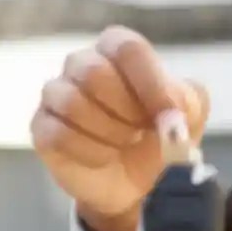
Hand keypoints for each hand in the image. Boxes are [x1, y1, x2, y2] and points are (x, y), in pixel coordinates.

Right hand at [31, 26, 208, 230]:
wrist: (138, 183)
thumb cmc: (161, 136)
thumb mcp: (189, 115)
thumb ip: (188, 100)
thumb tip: (171, 111)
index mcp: (119, 50)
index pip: (127, 47)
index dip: (150, 82)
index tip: (168, 115)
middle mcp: (82, 63)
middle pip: (94, 72)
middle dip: (127, 111)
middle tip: (142, 131)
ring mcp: (57, 94)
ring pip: (73, 103)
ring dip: (110, 134)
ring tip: (125, 144)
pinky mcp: (42, 127)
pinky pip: (59, 134)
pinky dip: (90, 152)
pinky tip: (104, 158)